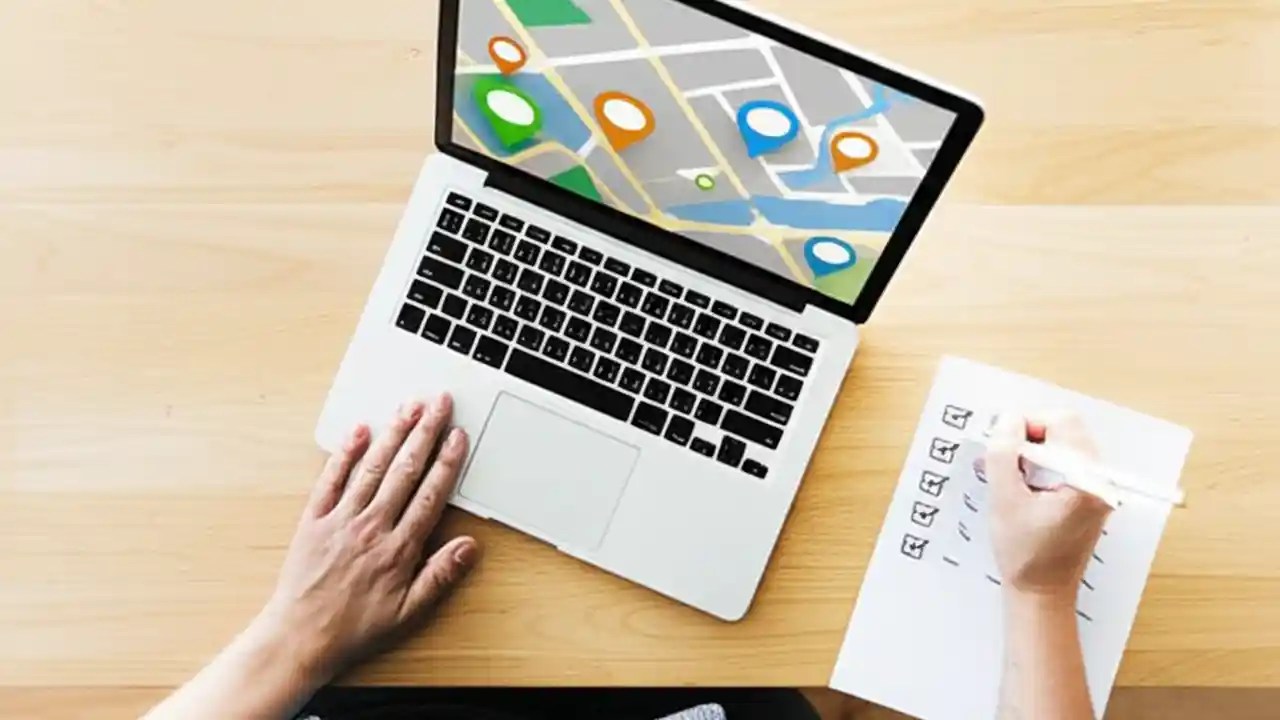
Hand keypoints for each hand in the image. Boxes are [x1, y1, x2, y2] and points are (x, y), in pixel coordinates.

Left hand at [253, 395, 479, 685]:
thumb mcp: (407, 612)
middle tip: (438, 403)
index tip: (457, 435)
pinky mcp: (314, 520)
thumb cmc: (354, 627)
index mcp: (398, 548)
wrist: (300, 636)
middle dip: (425, 432)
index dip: (446, 461)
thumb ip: (439, 576)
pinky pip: (331, 479)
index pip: (429, 494)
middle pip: (405, 470)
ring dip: (393, 433)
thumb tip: (468, 547)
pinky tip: (360, 431)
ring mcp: (341, 519)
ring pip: (373, 467)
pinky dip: (346, 453)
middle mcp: (371, 526)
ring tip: (408, 407)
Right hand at [986, 412, 1111, 602]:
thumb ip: (1003, 454)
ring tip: (1008, 476)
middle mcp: (1100, 481)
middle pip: (1066, 431)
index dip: (1026, 424)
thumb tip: (1007, 421)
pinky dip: (1041, 468)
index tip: (1002, 443)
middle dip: (1029, 438)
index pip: (1062, 423)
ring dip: (1033, 454)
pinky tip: (1021, 487)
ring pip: (1064, 447)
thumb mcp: (1004, 499)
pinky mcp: (1090, 497)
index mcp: (1086, 480)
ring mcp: (1098, 489)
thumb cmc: (1024, 554)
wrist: (1042, 593)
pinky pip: (1066, 465)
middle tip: (1002, 460)